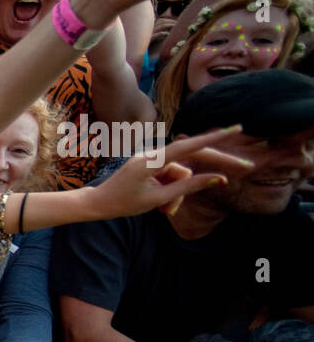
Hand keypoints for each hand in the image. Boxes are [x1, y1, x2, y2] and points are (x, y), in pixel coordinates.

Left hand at [91, 128, 251, 219]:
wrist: (97, 204)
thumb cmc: (124, 203)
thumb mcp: (159, 199)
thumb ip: (188, 187)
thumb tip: (216, 179)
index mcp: (153, 160)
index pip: (189, 146)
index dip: (214, 138)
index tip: (235, 129)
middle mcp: (153, 154)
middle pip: (192, 158)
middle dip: (212, 168)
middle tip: (244, 169)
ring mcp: (152, 159)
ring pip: (180, 175)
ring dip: (178, 195)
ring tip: (165, 212)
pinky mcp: (150, 165)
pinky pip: (170, 177)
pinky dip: (170, 192)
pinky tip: (161, 207)